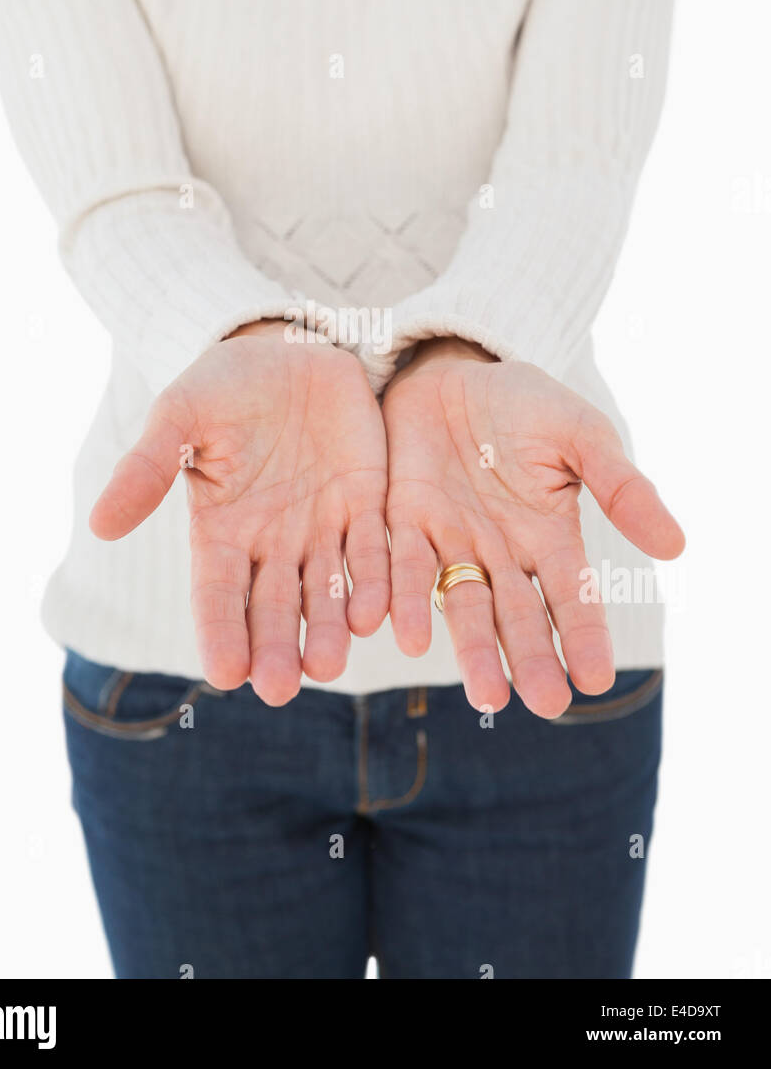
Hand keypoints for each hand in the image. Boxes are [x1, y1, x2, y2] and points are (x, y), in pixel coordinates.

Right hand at [90, 321, 388, 704]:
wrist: (286, 348)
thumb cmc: (222, 385)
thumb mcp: (179, 417)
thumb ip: (147, 468)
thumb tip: (101, 524)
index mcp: (221, 531)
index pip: (217, 596)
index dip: (220, 632)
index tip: (224, 673)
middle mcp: (272, 544)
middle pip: (274, 608)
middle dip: (277, 648)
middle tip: (281, 688)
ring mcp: (322, 528)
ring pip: (327, 594)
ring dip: (329, 630)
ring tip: (328, 664)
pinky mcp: (366, 504)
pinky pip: (373, 552)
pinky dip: (376, 584)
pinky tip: (378, 614)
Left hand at [382, 338, 684, 718]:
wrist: (453, 371)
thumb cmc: (526, 405)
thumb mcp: (580, 435)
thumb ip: (620, 486)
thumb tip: (675, 546)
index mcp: (549, 537)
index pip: (572, 596)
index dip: (583, 636)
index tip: (596, 680)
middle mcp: (500, 553)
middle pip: (515, 615)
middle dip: (529, 657)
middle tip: (543, 703)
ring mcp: (450, 541)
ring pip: (459, 604)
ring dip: (471, 647)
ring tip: (484, 692)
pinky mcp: (402, 522)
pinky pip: (399, 565)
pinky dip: (401, 598)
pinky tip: (402, 633)